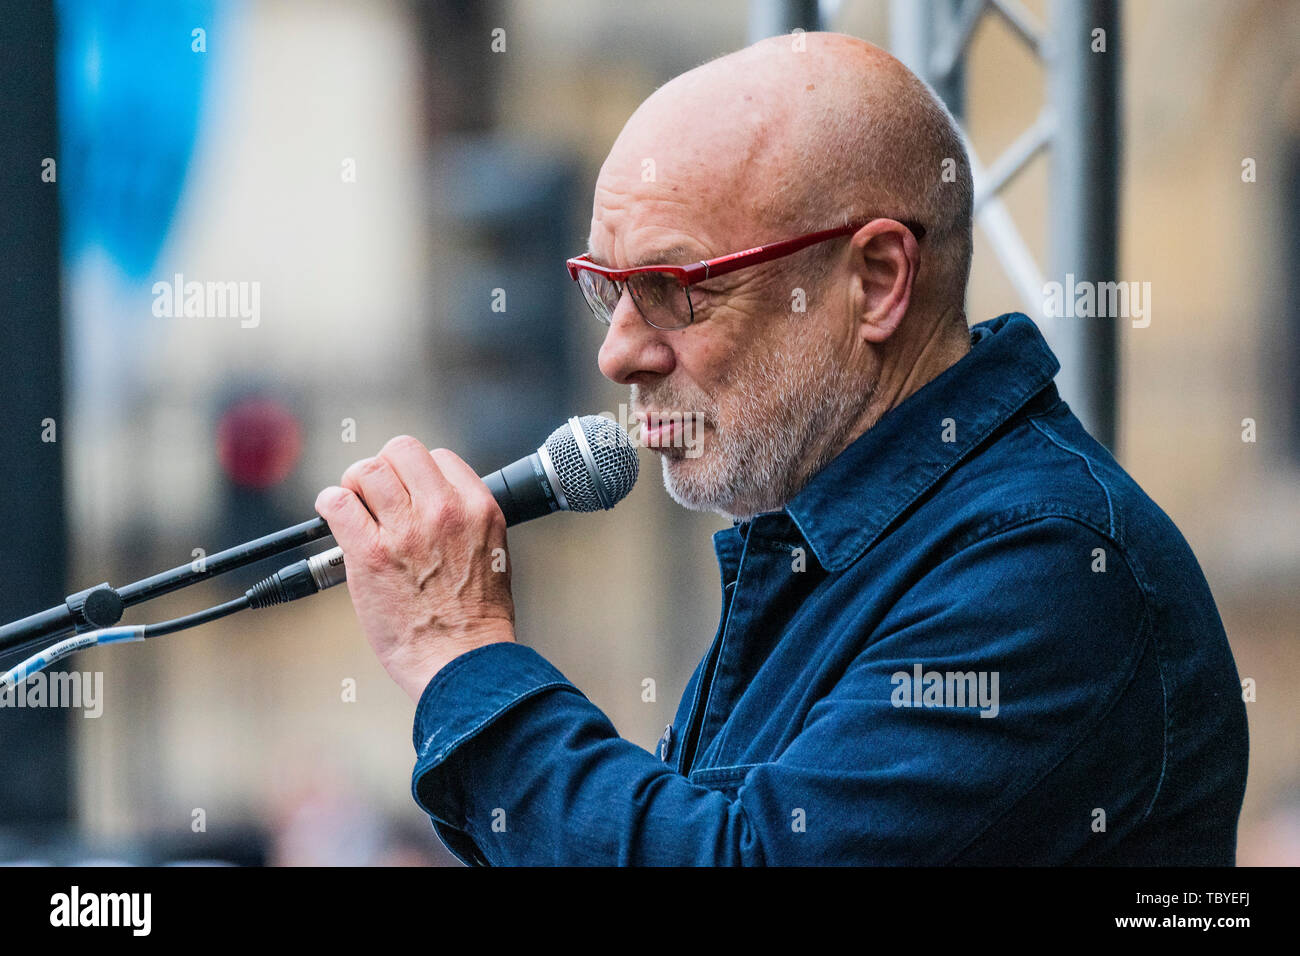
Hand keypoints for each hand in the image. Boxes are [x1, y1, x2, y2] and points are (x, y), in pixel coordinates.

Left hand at [315, 435, 514, 701]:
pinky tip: (334, 518)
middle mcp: (444, 510)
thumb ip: (464, 520)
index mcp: (478, 508)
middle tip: (375, 496)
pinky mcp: (370, 553)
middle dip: (384, 469)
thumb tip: (428, 502)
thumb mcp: (491, 552)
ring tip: (355, 509)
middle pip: (401, 452)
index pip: (439, 458)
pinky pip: (337, 503)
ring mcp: (406, 530)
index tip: (408, 495)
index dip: (418, 475)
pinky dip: (330, 505)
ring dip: (354, 486)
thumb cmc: (477, 619)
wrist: (464, 662)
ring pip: (367, 471)